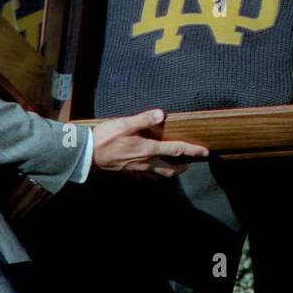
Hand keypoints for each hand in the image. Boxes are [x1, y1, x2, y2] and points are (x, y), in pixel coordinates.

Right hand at [90, 108, 209, 177]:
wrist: (87, 154)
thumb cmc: (106, 137)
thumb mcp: (125, 123)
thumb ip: (144, 119)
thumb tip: (162, 114)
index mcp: (148, 149)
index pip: (176, 150)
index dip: (192, 151)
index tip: (205, 152)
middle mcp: (146, 163)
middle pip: (170, 169)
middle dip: (182, 167)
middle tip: (189, 163)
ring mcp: (137, 171)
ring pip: (159, 176)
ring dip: (169, 172)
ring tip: (174, 167)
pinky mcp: (129, 174)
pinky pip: (146, 178)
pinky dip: (155, 175)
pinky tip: (153, 170)